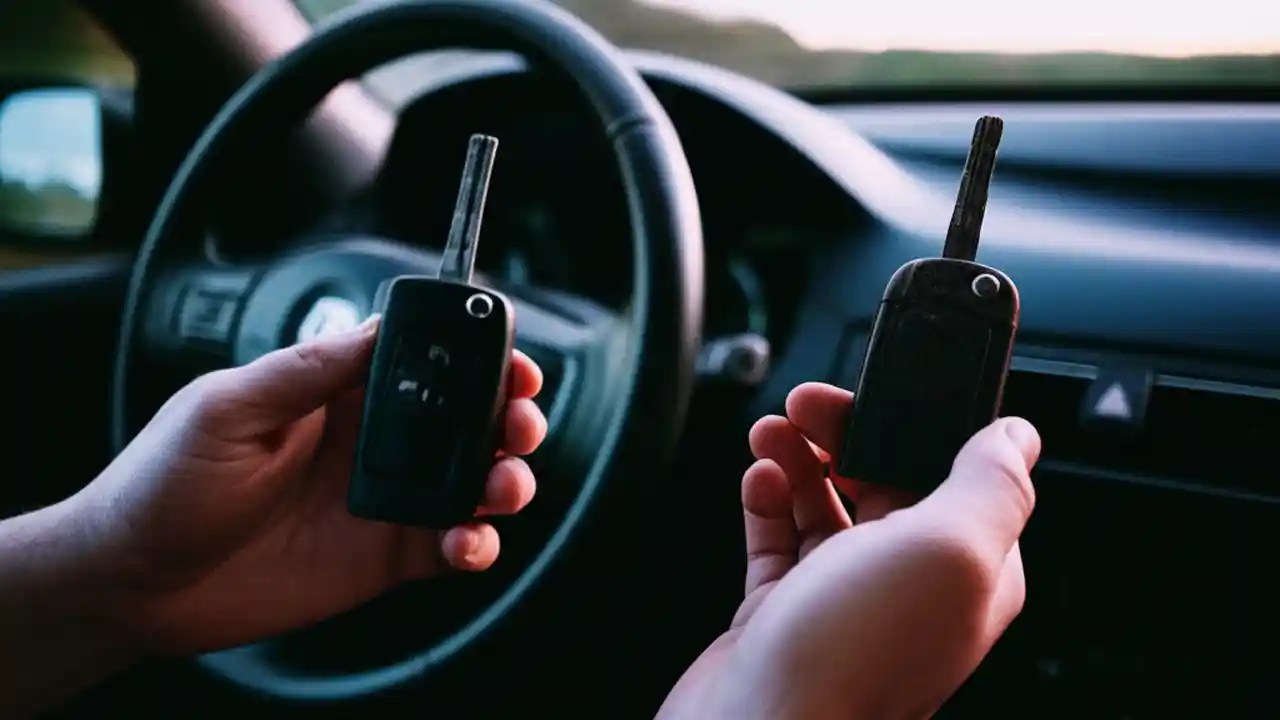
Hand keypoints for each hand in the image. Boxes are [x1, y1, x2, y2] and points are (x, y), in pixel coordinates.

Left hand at [68, 315, 547, 655]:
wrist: (132, 583)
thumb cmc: (161, 485)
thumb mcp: (226, 408)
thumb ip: (308, 370)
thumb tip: (377, 329)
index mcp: (336, 393)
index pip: (425, 358)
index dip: (475, 353)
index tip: (507, 354)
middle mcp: (371, 442)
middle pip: (468, 417)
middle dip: (510, 414)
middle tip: (518, 422)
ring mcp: (383, 501)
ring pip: (474, 480)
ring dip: (506, 478)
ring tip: (502, 486)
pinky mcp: (385, 557)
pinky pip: (451, 547)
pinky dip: (476, 545)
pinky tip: (467, 542)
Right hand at [659, 383, 1039, 719]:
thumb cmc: (851, 657)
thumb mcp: (949, 551)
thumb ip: (991, 485)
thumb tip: (1018, 435)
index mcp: (966, 571)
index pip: (956, 472)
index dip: (915, 423)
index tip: (875, 390)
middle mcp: (908, 586)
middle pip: (883, 479)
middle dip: (844, 432)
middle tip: (804, 405)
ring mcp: (844, 600)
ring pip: (826, 503)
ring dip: (798, 458)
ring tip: (771, 434)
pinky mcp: (785, 612)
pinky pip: (779, 539)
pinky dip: (766, 501)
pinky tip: (757, 480)